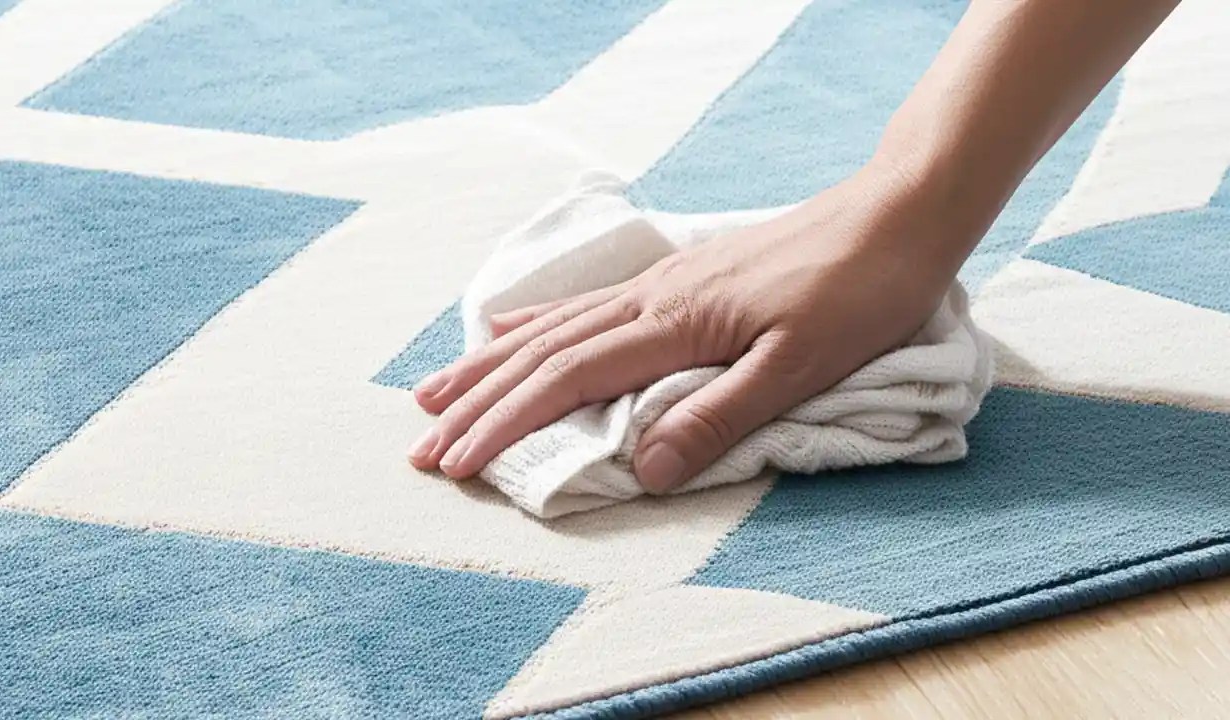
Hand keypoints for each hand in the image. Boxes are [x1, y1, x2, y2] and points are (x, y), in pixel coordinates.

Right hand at [407, 162, 968, 492]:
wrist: (895, 215)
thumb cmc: (858, 294)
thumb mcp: (800, 365)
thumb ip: (720, 415)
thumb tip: (645, 470)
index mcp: (674, 325)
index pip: (568, 380)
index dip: (506, 423)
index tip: (457, 462)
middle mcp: (651, 300)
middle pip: (542, 353)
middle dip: (478, 402)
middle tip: (422, 444)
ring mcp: (660, 284)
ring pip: (554, 327)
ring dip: (490, 364)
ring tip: (437, 392)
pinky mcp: (678, 277)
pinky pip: (585, 304)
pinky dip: (536, 322)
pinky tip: (510, 327)